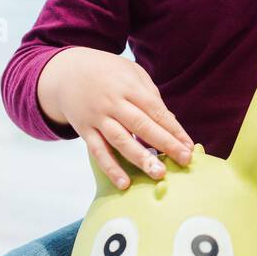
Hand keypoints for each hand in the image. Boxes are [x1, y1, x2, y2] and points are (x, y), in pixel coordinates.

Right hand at [37, 47, 194, 189]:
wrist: (67, 72)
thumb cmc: (109, 72)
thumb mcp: (132, 72)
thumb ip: (150, 95)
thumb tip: (169, 122)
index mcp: (129, 86)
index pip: (155, 110)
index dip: (173, 129)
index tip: (189, 145)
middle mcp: (113, 103)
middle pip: (141, 126)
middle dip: (165, 144)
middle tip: (184, 159)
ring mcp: (97, 117)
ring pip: (120, 141)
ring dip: (140, 158)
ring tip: (158, 173)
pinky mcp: (84, 130)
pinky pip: (98, 152)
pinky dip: (111, 169)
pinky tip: (124, 183)